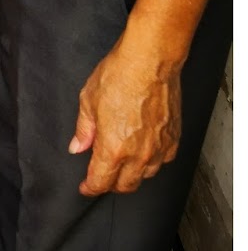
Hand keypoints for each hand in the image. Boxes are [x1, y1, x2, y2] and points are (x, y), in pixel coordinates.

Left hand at [68, 35, 182, 195]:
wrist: (150, 63)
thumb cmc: (119, 77)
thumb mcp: (88, 102)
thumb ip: (83, 130)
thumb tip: (78, 146)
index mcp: (113, 147)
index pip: (101, 181)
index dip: (90, 188)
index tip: (85, 187)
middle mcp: (138, 154)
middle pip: (125, 185)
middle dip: (110, 185)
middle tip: (100, 177)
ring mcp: (158, 148)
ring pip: (145, 176)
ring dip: (131, 176)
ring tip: (120, 166)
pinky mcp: (173, 139)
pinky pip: (163, 162)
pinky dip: (151, 163)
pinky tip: (143, 154)